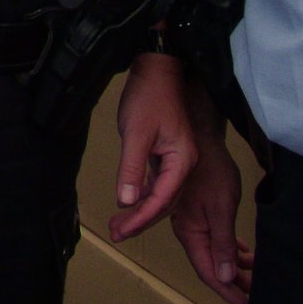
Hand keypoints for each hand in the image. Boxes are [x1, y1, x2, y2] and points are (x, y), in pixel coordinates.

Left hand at [109, 52, 197, 240]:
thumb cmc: (148, 97)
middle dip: (141, 220)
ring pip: (160, 193)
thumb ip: (132, 168)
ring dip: (141, 210)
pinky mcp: (166, 153)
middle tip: (118, 234)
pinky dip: (143, 194)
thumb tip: (127, 201)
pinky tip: (130, 203)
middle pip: (164, 201)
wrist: (156, 69)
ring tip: (120, 226)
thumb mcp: (136, 133)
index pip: (163, 199)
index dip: (143, 218)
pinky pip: (157, 182)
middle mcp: (184, 164)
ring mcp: (176, 159)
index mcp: (182, 161)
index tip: (123, 231)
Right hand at [171, 140, 251, 303]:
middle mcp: (188, 231)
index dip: (227, 291)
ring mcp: (193, 222)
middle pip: (210, 265)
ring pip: (215, 253)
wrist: (201, 140)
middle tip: (255, 295)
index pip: (208, 271)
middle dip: (233, 282)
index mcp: (190, 233)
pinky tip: (243, 253)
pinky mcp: (201, 213)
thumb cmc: (211, 171)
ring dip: (234, 266)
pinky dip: (230, 250)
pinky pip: (216, 239)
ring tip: (254, 276)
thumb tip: (226, 277)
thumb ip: (223, 243)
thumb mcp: (221, 208)